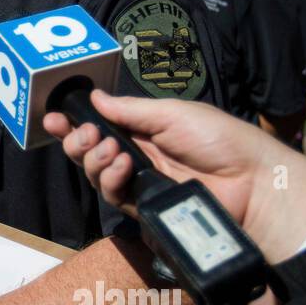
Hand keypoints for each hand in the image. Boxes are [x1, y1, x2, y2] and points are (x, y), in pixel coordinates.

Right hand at [42, 90, 305, 263]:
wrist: (252, 182)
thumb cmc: (220, 139)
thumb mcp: (173, 113)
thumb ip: (130, 110)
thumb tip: (95, 97)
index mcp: (145, 130)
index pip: (101, 125)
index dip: (74, 123)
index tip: (53, 118)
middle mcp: (138, 156)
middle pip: (89, 152)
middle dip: (77, 141)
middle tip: (85, 134)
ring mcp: (140, 183)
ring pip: (95, 175)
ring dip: (94, 159)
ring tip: (111, 149)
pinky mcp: (145, 207)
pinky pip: (113, 195)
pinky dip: (110, 178)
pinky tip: (122, 165)